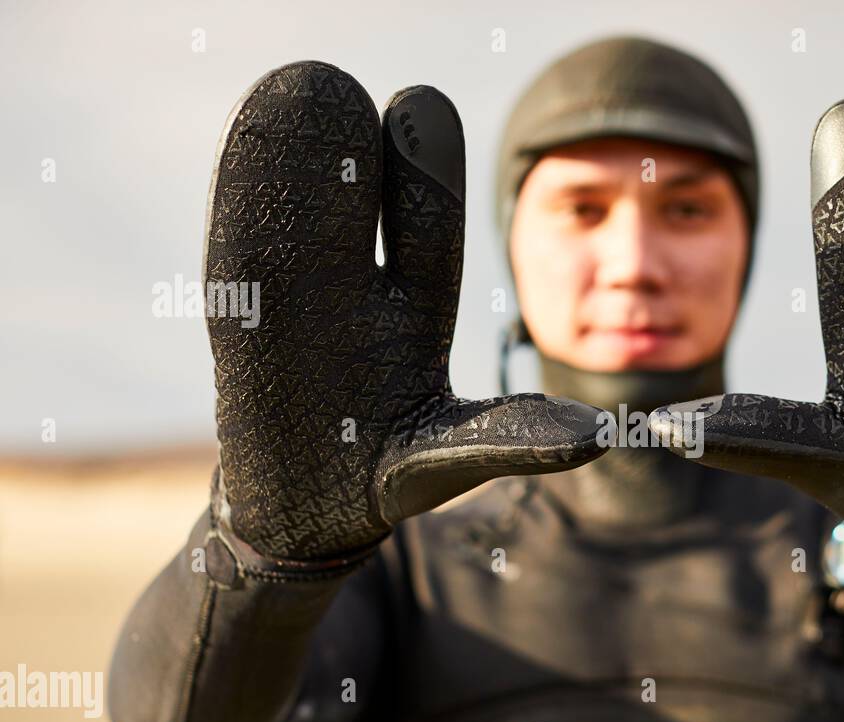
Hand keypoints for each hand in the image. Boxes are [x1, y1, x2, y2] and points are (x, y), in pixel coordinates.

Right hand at [204, 61, 606, 559]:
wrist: (304, 516)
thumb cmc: (387, 478)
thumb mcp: (456, 455)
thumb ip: (516, 436)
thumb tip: (599, 433)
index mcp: (413, 312)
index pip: (425, 224)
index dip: (425, 167)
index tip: (422, 100)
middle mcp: (354, 293)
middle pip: (356, 204)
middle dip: (356, 147)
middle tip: (348, 80)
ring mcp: (294, 306)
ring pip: (295, 219)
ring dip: (294, 158)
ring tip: (295, 86)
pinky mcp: (240, 329)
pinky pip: (240, 261)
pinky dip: (244, 204)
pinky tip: (248, 151)